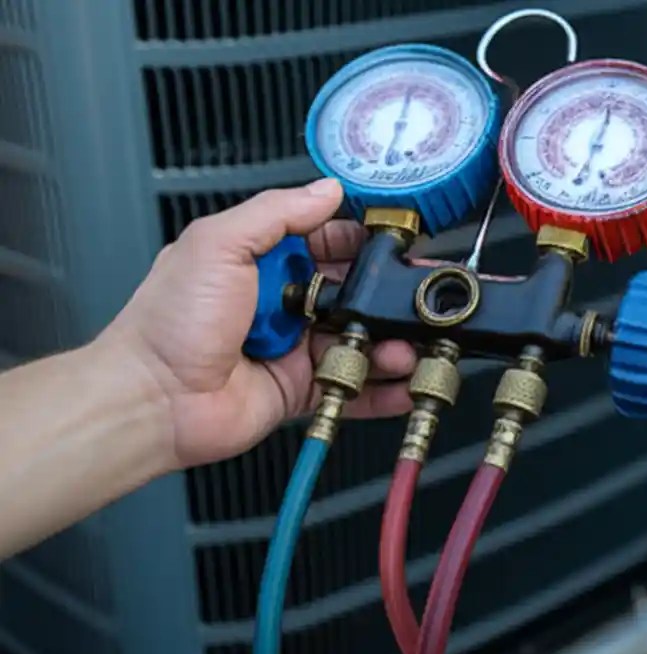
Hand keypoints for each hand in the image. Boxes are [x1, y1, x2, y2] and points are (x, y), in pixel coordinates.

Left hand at [101, 178, 416, 470]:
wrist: (153, 398)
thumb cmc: (169, 324)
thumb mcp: (218, 244)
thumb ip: (275, 212)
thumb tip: (325, 189)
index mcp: (262, 260)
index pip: (329, 239)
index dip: (365, 241)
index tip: (400, 243)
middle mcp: (282, 302)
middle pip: (354, 293)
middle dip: (388, 296)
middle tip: (421, 296)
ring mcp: (294, 347)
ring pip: (360, 340)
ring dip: (392, 342)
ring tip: (412, 343)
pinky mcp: (301, 390)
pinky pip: (353, 387)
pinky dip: (384, 389)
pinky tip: (408, 382)